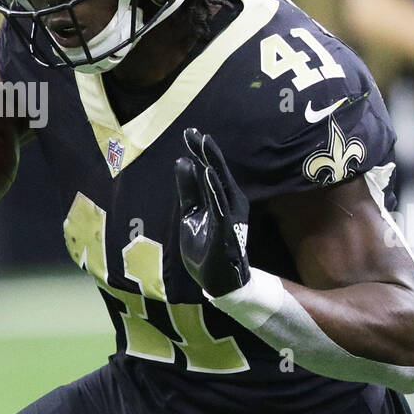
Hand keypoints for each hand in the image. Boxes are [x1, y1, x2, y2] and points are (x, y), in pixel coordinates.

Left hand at [175, 127, 250, 297]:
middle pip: (218, 174)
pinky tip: (209, 175)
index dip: (200, 152)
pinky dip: (215, 190)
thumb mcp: (190, 214)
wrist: (217, 281)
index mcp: (221, 199)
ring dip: (213, 165)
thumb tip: (183, 161)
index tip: (190, 132)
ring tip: (205, 146)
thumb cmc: (206, 247)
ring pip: (221, 187)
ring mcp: (229, 218)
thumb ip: (188, 190)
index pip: (209, 170)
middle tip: (196, 132)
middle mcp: (230, 205)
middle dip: (207, 153)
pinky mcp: (226, 232)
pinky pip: (220, 208)